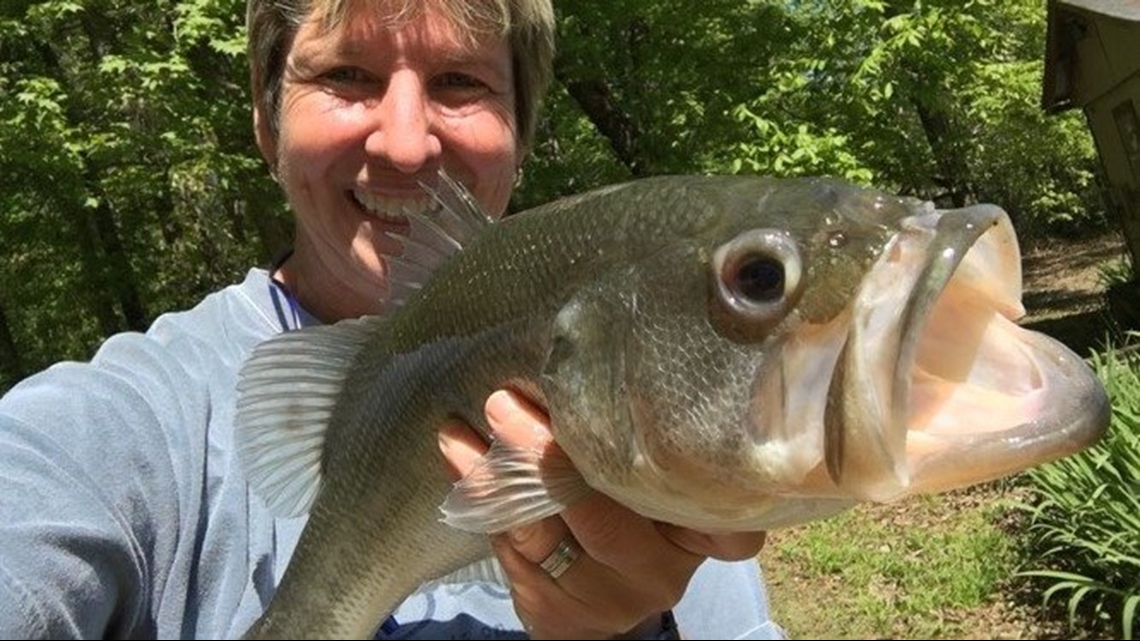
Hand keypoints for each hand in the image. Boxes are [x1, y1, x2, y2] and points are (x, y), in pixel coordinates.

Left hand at [439, 389, 765, 638]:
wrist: (590, 605)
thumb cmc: (627, 519)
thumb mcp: (655, 492)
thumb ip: (645, 445)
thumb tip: (595, 351)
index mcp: (701, 533)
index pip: (729, 521)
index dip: (706, 479)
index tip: (661, 411)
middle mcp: (661, 570)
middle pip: (613, 512)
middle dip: (553, 453)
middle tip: (510, 399)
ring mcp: (605, 596)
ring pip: (548, 530)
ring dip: (503, 469)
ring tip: (479, 418)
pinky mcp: (554, 610)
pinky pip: (511, 544)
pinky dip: (481, 491)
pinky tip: (458, 449)